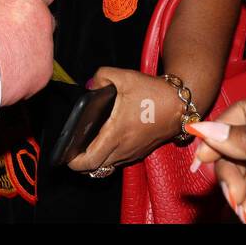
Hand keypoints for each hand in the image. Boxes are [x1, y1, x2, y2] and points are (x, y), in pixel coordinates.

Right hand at [0, 0, 55, 106]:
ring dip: (25, 47)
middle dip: (29, 23)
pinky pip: (37, 68)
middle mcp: (42, 21)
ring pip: (41, 45)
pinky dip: (25, 69)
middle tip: (7, 30)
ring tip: (0, 52)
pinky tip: (6, 68)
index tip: (26, 1)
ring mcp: (45, 47)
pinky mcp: (43, 71)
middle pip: (44, 18)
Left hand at [67, 68, 184, 172]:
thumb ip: (102, 76)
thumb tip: (90, 85)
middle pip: (96, 168)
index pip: (90, 159)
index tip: (65, 155)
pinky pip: (118, 161)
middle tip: (71, 152)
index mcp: (116, 133)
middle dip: (81, 164)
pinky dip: (107, 158)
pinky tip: (103, 144)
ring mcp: (133, 152)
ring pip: (108, 166)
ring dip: (95, 162)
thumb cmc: (153, 93)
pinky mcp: (140, 152)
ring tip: (84, 148)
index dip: (75, 161)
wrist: (180, 105)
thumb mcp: (125, 77)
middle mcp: (124, 148)